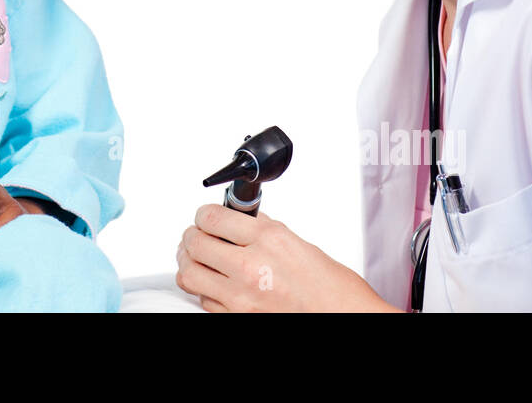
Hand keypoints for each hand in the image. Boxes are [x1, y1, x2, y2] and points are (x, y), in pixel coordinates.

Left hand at [175, 203, 401, 312]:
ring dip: (189, 262)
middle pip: (194, 243)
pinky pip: (204, 301)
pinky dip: (204, 290)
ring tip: (196, 257)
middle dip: (192, 236)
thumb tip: (235, 220)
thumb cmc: (329, 286)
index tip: (204, 216)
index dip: (203, 214)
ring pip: (189, 274)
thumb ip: (260, 229)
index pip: (212, 217)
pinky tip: (214, 283)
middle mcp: (251, 266)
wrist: (342, 315)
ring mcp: (241, 296)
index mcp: (268, 239)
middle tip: (197, 234)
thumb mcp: (294, 241)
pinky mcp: (237, 317)